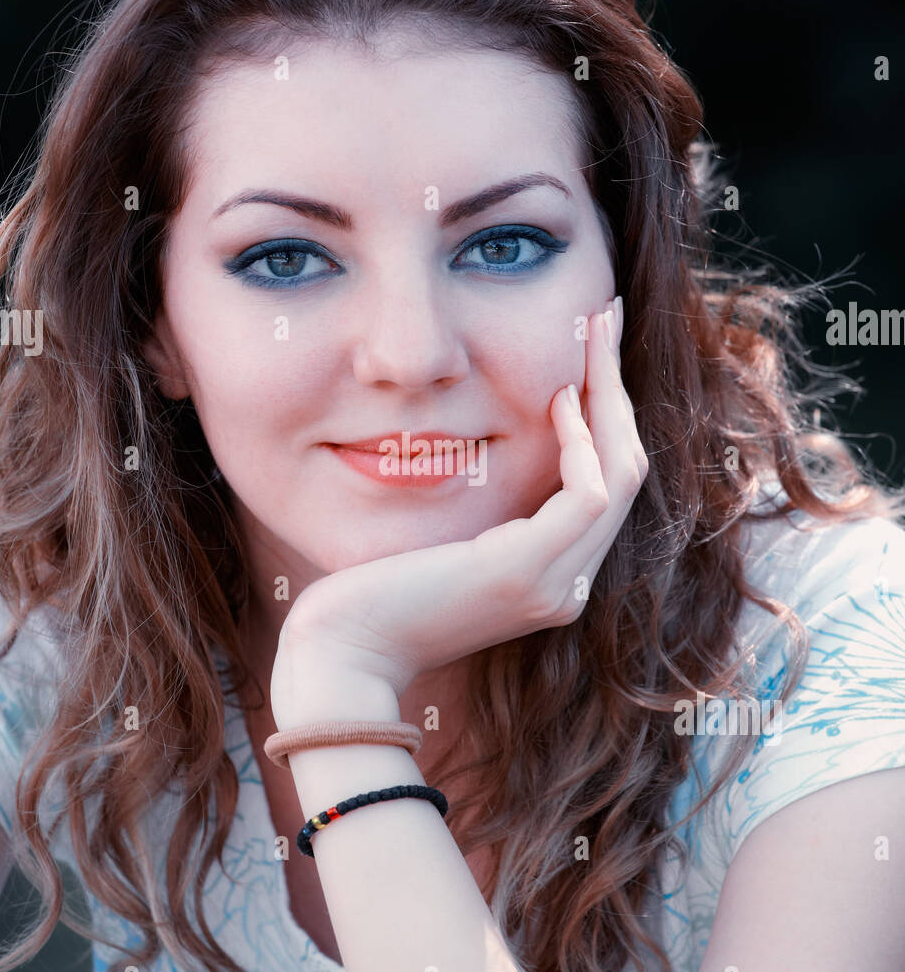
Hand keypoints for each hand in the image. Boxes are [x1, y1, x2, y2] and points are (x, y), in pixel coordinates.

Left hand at [271, 300, 647, 721]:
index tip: (592, 347)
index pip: (605, 483)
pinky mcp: (526, 572)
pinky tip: (558, 397)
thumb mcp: (443, 541)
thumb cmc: (374, 596)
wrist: (344, 656)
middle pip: (626, 470)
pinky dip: (580, 440)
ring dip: (610, 396)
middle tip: (605, 315)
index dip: (607, 412)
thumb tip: (483, 441)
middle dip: (618, 387)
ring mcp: (554, 585)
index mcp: (551, 576)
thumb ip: (483, 510)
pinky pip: (587, 492)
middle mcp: (567, 585)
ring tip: (592, 333)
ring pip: (621, 474)